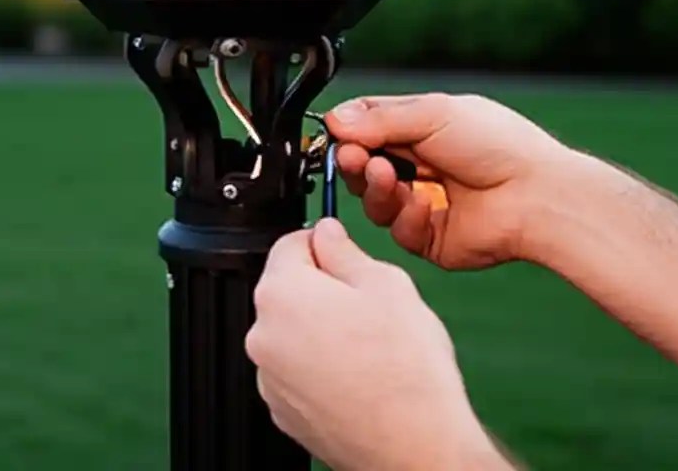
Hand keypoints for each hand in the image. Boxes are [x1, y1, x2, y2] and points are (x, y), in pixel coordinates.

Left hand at [247, 220, 507, 470]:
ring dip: (323, 330)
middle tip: (371, 306)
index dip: (324, 243)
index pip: (290, 243)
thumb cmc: (405, 368)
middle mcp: (263, 336)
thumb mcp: (387, 284)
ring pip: (294, 333)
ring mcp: (270, 379)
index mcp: (282, 294)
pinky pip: (298, 372)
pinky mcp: (283, 412)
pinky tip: (360, 375)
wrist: (414, 444)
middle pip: (288, 291)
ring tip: (370, 346)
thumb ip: (345, 250)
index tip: (346, 253)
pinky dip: (322, 367)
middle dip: (324, 290)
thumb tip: (327, 233)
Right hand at [329, 94, 566, 269]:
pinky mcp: (430, 238)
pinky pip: (399, 232)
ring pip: (374, 202)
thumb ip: (380, 118)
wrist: (535, 194)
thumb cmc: (499, 146)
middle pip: (363, 167)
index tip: (338, 134)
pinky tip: (425, 205)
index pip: (368, 128)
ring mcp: (424, 203)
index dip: (349, 133)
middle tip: (356, 158)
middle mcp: (420, 166)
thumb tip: (335, 119)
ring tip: (392, 178)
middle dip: (355, 162)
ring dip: (375, 189)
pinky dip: (407, 217)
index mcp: (422, 129)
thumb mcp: (435, 114)